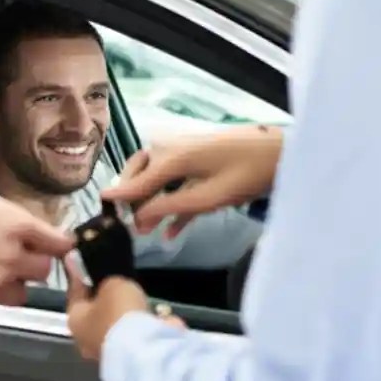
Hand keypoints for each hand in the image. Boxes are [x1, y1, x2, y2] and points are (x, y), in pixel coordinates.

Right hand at [0, 195, 73, 304]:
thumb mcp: (0, 207)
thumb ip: (29, 225)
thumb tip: (55, 239)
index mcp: (19, 226)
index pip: (60, 244)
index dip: (63, 246)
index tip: (61, 247)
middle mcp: (12, 253)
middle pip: (46, 269)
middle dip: (39, 261)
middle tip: (23, 253)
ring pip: (30, 286)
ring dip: (23, 278)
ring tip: (5, 265)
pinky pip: (12, 297)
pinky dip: (8, 289)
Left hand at [63, 257, 183, 359]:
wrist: (146, 350)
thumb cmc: (120, 313)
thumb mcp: (112, 284)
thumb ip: (105, 277)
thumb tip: (83, 266)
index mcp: (75, 321)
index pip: (75, 294)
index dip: (82, 277)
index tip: (89, 264)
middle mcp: (88, 341)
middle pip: (97, 313)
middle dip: (108, 300)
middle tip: (118, 282)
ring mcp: (111, 353)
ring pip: (118, 327)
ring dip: (128, 315)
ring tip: (138, 298)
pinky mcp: (135, 359)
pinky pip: (139, 337)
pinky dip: (146, 328)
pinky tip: (154, 315)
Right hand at [103, 125, 282, 236]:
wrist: (281, 151)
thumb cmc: (247, 174)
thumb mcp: (208, 198)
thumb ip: (170, 207)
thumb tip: (138, 218)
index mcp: (171, 157)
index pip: (136, 182)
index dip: (118, 196)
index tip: (99, 205)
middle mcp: (171, 149)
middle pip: (140, 174)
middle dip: (135, 201)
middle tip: (130, 226)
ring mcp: (185, 151)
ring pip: (156, 177)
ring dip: (151, 203)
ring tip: (147, 231)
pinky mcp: (198, 157)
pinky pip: (174, 179)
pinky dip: (171, 201)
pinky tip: (170, 231)